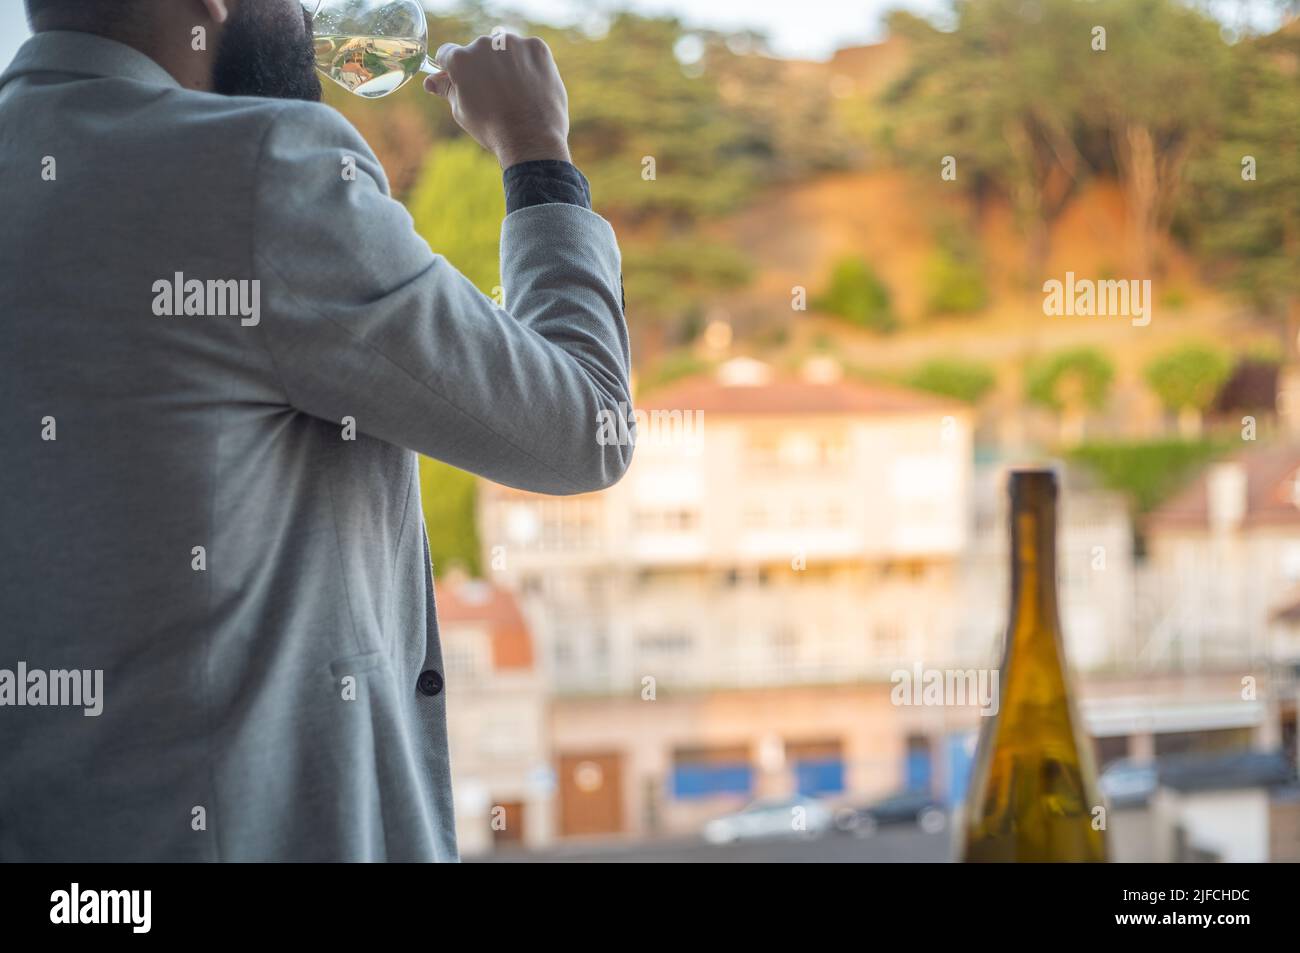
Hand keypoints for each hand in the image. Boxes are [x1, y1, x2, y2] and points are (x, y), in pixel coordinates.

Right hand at [424, 33, 571, 169]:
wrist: (532, 140)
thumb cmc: (493, 129)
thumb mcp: (462, 111)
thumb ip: (447, 89)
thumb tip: (430, 81)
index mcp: (460, 59)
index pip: (448, 53)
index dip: (453, 68)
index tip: (464, 80)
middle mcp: (484, 44)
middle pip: (479, 50)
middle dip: (483, 66)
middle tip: (495, 94)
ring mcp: (512, 43)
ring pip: (504, 48)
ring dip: (506, 62)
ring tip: (515, 91)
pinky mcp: (536, 47)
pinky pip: (528, 51)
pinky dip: (529, 64)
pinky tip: (531, 86)